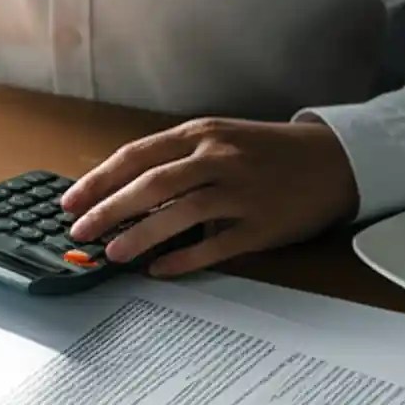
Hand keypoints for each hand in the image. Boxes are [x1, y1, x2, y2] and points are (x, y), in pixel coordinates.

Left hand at [61, 118, 357, 275]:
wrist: (334, 160)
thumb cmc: (267, 153)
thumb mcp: (220, 139)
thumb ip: (176, 159)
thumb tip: (120, 190)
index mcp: (201, 135)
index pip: (137, 155)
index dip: (99, 180)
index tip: (69, 202)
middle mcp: (218, 159)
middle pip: (152, 183)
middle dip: (108, 208)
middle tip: (79, 231)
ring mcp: (242, 191)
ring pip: (181, 212)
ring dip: (142, 234)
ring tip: (113, 253)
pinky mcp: (262, 224)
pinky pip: (217, 245)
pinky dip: (185, 258)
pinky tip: (160, 269)